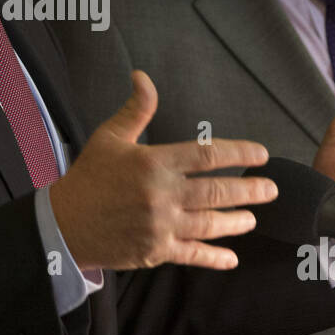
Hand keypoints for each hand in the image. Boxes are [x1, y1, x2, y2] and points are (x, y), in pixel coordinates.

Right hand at [50, 70, 275, 271]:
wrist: (63, 224)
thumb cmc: (89, 178)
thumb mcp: (110, 137)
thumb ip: (136, 110)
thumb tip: (143, 76)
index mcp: (153, 163)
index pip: (206, 155)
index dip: (239, 153)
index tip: (261, 154)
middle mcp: (160, 195)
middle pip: (216, 191)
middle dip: (250, 190)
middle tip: (271, 189)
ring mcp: (159, 226)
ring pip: (210, 224)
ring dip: (237, 221)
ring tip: (254, 218)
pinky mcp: (155, 251)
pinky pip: (192, 255)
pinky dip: (215, 257)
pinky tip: (232, 258)